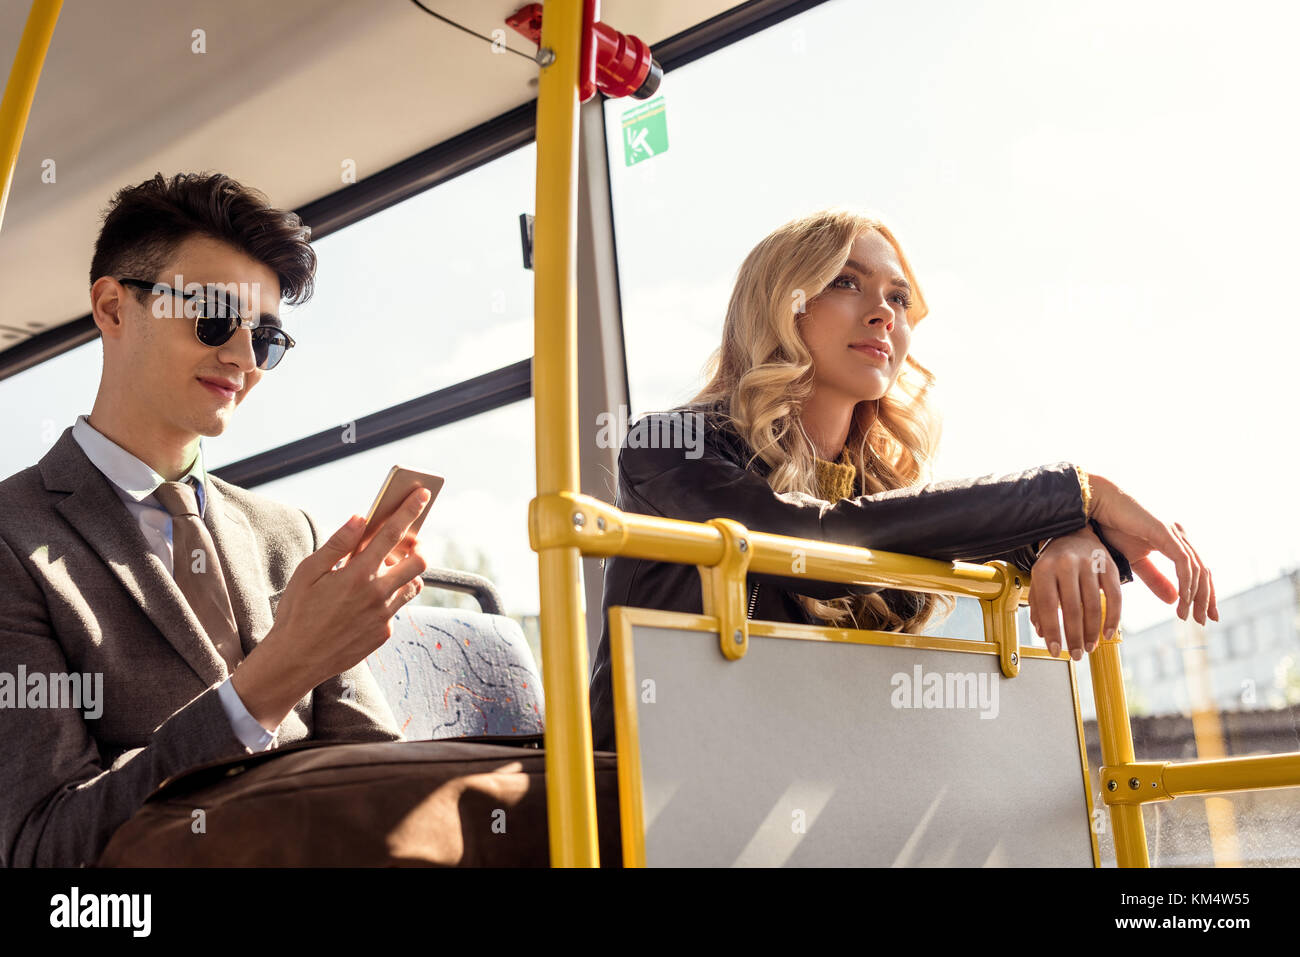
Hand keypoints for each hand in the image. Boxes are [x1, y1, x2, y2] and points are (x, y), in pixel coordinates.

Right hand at [231, 488, 431, 729]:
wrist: (295, 661)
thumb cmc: (297, 612)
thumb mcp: (308, 573)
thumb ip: (337, 544)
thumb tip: (360, 518)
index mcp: (357, 574)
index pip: (392, 534)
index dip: (410, 510)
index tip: (423, 493)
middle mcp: (377, 595)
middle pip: (419, 562)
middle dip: (417, 547)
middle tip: (404, 544)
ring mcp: (383, 616)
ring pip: (413, 586)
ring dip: (404, 574)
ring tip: (383, 571)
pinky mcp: (383, 634)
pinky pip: (396, 609)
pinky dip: (387, 599)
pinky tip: (365, 601)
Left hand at [1030, 526, 1121, 659]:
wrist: (1073, 532)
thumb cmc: (1053, 561)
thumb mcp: (1039, 579)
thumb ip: (1039, 605)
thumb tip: (1043, 633)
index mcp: (1044, 568)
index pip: (1048, 605)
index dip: (1053, 631)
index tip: (1056, 650)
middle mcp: (1066, 564)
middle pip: (1072, 608)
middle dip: (1074, 636)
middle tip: (1076, 654)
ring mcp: (1089, 563)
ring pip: (1093, 605)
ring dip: (1092, 632)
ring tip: (1089, 647)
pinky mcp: (1109, 565)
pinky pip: (1115, 596)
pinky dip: (1112, 618)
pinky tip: (1107, 633)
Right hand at [1087, 473, 1217, 625]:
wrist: (1097, 505)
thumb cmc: (1113, 528)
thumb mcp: (1136, 561)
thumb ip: (1155, 579)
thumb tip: (1174, 599)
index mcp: (1175, 541)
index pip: (1198, 571)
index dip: (1205, 594)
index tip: (1205, 615)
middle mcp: (1180, 535)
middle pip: (1203, 572)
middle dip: (1206, 599)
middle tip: (1203, 621)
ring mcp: (1174, 532)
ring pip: (1196, 569)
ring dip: (1195, 595)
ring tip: (1187, 615)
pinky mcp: (1165, 531)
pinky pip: (1183, 561)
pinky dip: (1185, 582)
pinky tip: (1183, 598)